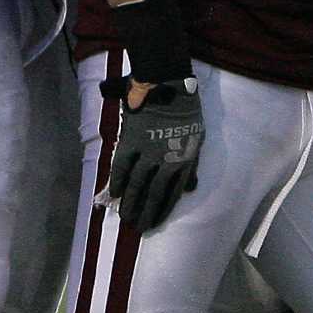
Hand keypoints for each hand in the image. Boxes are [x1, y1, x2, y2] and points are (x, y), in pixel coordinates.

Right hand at [101, 73, 203, 231]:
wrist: (168, 85)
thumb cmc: (186, 111)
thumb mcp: (197, 139)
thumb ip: (192, 165)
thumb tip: (191, 189)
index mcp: (184, 161)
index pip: (172, 194)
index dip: (162, 210)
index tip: (154, 222)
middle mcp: (165, 162)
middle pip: (153, 194)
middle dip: (145, 213)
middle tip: (138, 228)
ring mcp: (147, 152)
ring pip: (136, 185)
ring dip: (130, 203)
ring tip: (125, 218)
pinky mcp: (130, 141)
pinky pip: (121, 166)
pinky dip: (117, 181)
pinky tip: (114, 193)